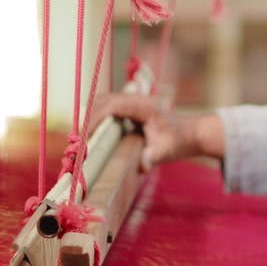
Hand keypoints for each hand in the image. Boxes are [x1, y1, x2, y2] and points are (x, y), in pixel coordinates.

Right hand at [89, 93, 225, 169]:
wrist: (189, 133)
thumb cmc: (178, 141)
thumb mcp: (166, 152)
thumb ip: (152, 157)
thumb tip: (142, 166)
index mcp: (143, 106)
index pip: (112, 106)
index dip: (95, 118)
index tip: (84, 135)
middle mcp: (134, 100)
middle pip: (102, 101)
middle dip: (86, 119)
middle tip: (76, 141)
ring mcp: (130, 101)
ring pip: (101, 102)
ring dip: (89, 117)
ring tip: (80, 139)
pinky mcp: (126, 107)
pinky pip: (105, 107)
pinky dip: (94, 118)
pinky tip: (89, 135)